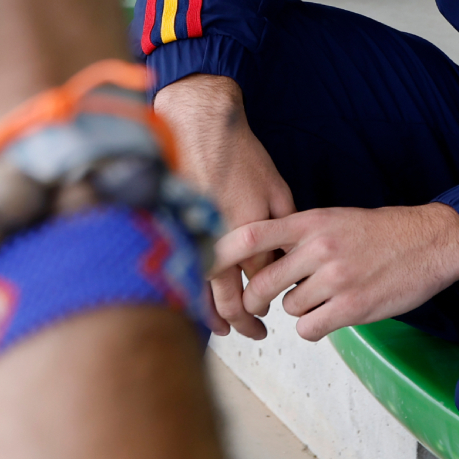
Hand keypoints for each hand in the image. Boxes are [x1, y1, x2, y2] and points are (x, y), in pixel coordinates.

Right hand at [153, 74, 293, 339]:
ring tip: (225, 330)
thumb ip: (282, 226)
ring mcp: (194, 236)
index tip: (271, 310)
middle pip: (232, 299)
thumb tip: (284, 256)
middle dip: (245, 321)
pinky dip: (192, 295)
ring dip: (216, 317)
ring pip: (204, 293)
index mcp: (251, 231)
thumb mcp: (275, 187)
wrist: (199, 125)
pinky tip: (197, 305)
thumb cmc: (240, 153)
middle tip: (257, 333)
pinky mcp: (174, 230)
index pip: (262, 281)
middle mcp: (221, 242)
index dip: (268, 299)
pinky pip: (184, 272)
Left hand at [210, 204, 458, 342]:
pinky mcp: (352, 307)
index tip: (203, 266)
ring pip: (288, 308)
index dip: (220, 252)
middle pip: (261, 282)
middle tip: (262, 302)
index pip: (250, 235)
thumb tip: (256, 254)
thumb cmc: (379, 231)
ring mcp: (335, 279)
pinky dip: (314, 326)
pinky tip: (331, 314)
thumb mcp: (333, 219)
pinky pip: (310, 328)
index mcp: (311, 222)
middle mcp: (319, 248)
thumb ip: (297, 234)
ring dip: (298, 309)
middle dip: (257, 298)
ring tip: (323, 296)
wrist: (430, 241)